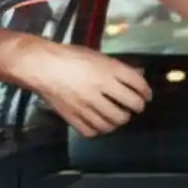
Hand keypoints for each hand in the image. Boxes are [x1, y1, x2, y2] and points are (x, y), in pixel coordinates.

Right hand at [23, 43, 151, 136]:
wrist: (41, 66)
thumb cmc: (70, 57)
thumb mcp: (98, 57)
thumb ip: (118, 68)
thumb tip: (139, 75)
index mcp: (108, 70)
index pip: (137, 84)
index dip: (146, 92)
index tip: (146, 96)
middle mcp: (100, 89)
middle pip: (130, 106)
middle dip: (136, 108)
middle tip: (133, 107)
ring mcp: (87, 105)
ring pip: (114, 122)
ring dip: (119, 120)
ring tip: (117, 116)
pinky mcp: (74, 117)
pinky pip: (93, 130)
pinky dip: (99, 129)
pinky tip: (99, 123)